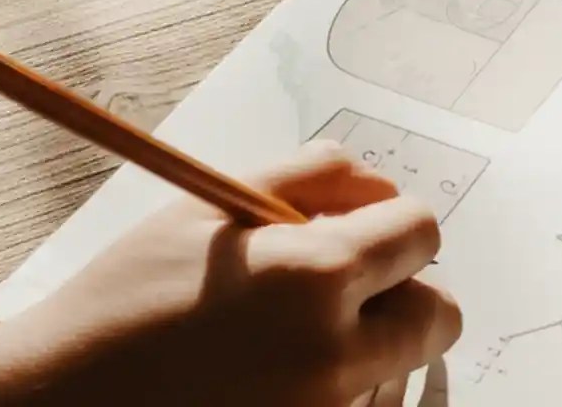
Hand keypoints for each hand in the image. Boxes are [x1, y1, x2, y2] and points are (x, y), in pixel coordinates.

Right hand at [0, 141, 461, 406]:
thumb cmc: (124, 303)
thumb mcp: (207, 211)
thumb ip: (308, 176)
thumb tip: (381, 182)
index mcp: (315, 277)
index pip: (422, 233)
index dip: (394, 226)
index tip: (362, 235)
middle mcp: (336, 357)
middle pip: (437, 315)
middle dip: (402, 293)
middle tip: (339, 292)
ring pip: (402, 370)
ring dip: (370, 348)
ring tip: (286, 344)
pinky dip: (342, 394)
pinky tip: (278, 383)